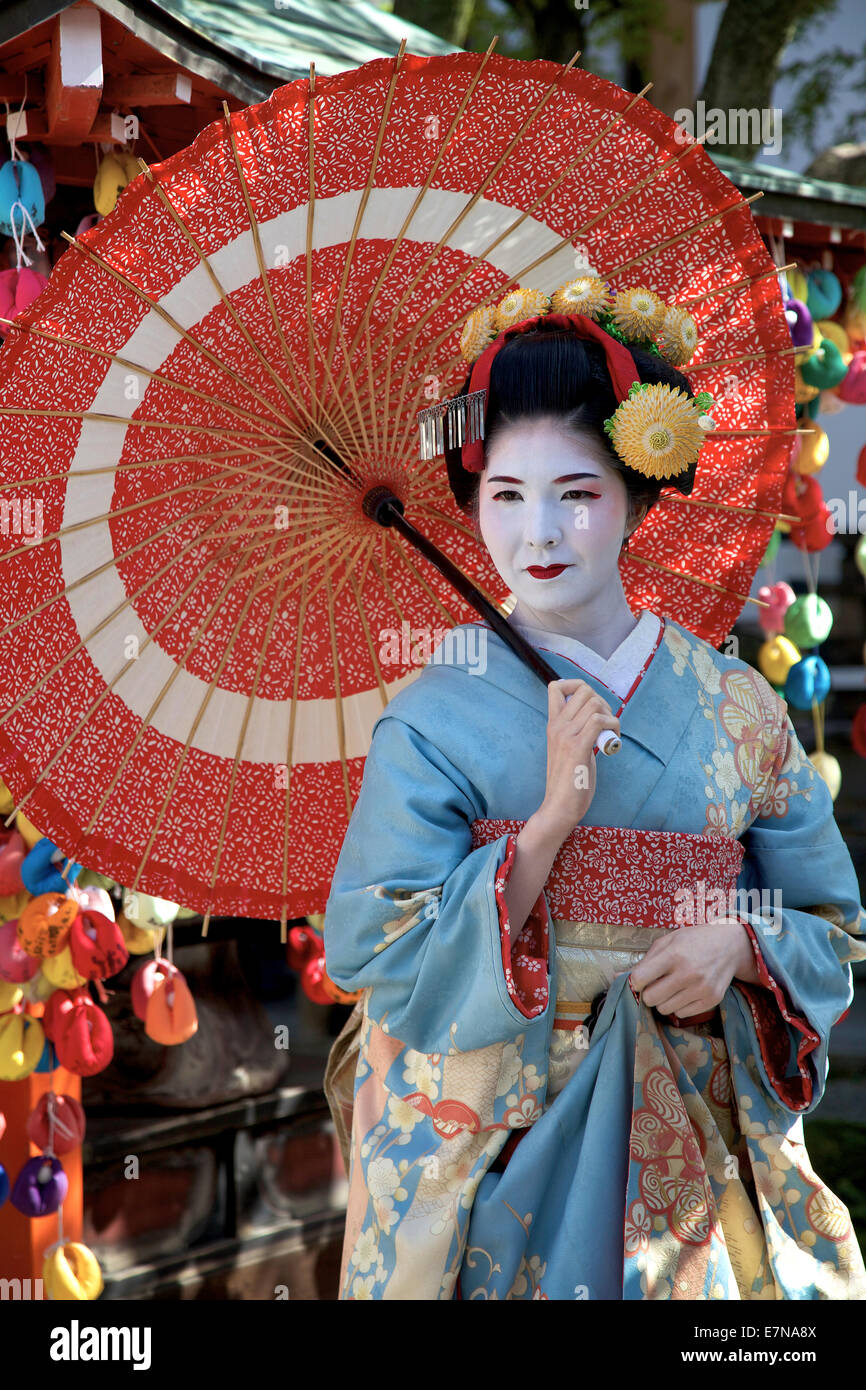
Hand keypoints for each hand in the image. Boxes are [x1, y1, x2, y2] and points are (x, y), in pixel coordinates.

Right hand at [534, 679, 619, 843]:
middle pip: (584, 690)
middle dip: (602, 702)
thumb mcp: (567, 749)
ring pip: (594, 704)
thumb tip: (596, 718)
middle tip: (606, 723)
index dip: (577, 686)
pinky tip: (613, 742)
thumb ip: (577, 731)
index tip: (591, 705)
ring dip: (611, 716)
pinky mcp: (578, 748)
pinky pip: (599, 721)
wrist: (559, 806)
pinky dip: (612, 726)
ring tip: (611, 734)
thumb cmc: (568, 781)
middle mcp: (557, 726)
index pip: (556, 687)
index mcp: (553, 725)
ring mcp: (566, 736)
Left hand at [628, 919, 758, 1016]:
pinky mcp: (711, 1000)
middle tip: (656, 983)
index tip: (640, 979)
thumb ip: (643, 961)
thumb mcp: (667, 941)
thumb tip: (616, 979)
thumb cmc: (693, 941)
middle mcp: (688, 973)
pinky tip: (686, 991)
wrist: (729, 945)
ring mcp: (701, 988)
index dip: (635, 981)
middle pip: (650, 998)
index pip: (640, 978)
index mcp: (674, 954)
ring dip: (664, 1000)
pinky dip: (679, 1005)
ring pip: (665, 1009)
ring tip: (673, 986)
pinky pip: (681, 1014)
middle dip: (648, 993)